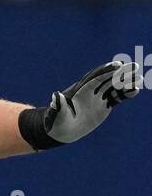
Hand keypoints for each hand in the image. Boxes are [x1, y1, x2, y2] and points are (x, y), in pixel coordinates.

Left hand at [20, 60, 141, 149]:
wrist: (63, 130)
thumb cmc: (58, 122)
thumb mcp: (57, 113)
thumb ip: (58, 105)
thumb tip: (55, 95)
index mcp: (81, 90)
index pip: (95, 78)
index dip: (106, 71)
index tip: (118, 65)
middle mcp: (91, 91)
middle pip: (107, 79)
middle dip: (120, 72)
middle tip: (134, 66)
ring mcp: (99, 97)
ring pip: (114, 86)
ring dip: (126, 82)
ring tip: (140, 78)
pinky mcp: (104, 105)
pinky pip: (116, 97)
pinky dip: (125, 94)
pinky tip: (135, 90)